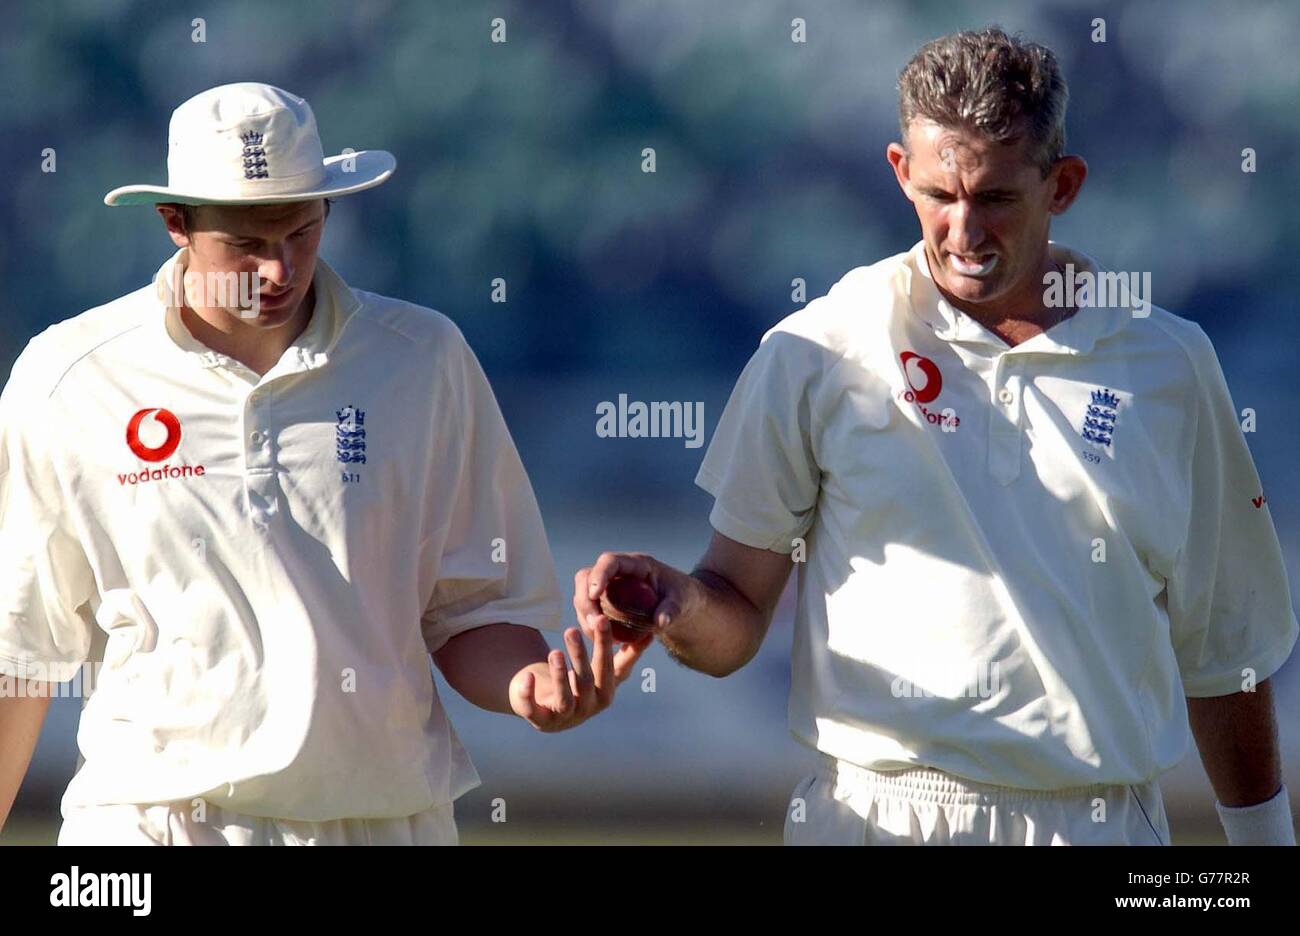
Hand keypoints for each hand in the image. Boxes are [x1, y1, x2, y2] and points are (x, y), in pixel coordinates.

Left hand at [508, 623, 651, 731]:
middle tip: (571, 629)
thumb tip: (651, 632)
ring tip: (554, 652)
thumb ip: (625, 654)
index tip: (601, 619)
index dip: (605, 645)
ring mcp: (564, 717)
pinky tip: (526, 677)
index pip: (608, 668)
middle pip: (586, 682)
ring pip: (564, 698)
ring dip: (560, 675)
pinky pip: (533, 711)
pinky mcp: (540, 720)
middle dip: (580, 656)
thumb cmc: (580, 682)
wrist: (549, 709)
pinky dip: (528, 696)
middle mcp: (587, 708)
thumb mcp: (602, 669)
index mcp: (605, 693)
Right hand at [572, 552, 697, 644]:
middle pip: (587, 577)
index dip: (599, 575)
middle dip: (585, 599)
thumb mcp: (682, 602)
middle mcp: (618, 572)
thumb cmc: (684, 598)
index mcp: (636, 564)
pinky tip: (599, 639)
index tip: (594, 594)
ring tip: (595, 636)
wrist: (682, 606)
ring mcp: (609, 586)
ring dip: (584, 615)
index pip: (610, 561)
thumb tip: (661, 621)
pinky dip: (589, 624)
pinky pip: (589, 610)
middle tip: (594, 623)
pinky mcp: (606, 602)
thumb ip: (672, 610)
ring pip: (583, 595)